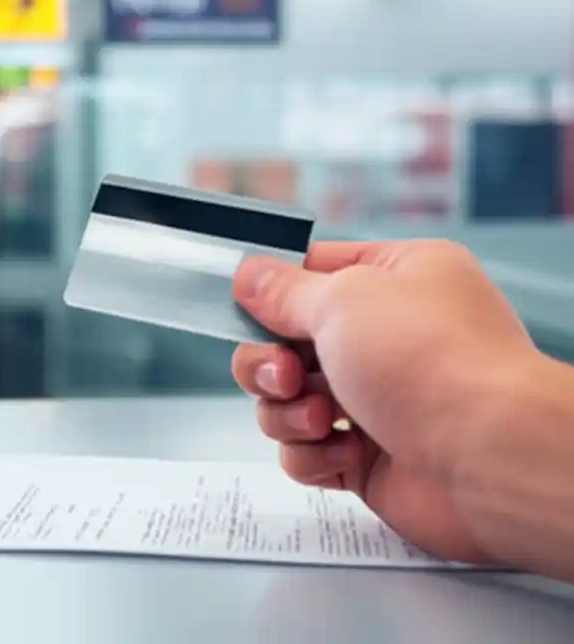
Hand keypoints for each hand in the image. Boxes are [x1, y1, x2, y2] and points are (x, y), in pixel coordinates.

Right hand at [230, 240, 539, 563]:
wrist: (490, 460)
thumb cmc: (435, 364)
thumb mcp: (343, 300)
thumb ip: (282, 290)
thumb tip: (247, 275)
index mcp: (396, 279)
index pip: (312, 271)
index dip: (270, 291)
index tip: (242, 306)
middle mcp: (387, 337)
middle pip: (284, 343)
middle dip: (269, 364)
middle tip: (285, 376)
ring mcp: (375, 399)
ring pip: (285, 401)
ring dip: (288, 412)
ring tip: (325, 419)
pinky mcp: (366, 457)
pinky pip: (305, 451)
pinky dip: (313, 454)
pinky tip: (346, 452)